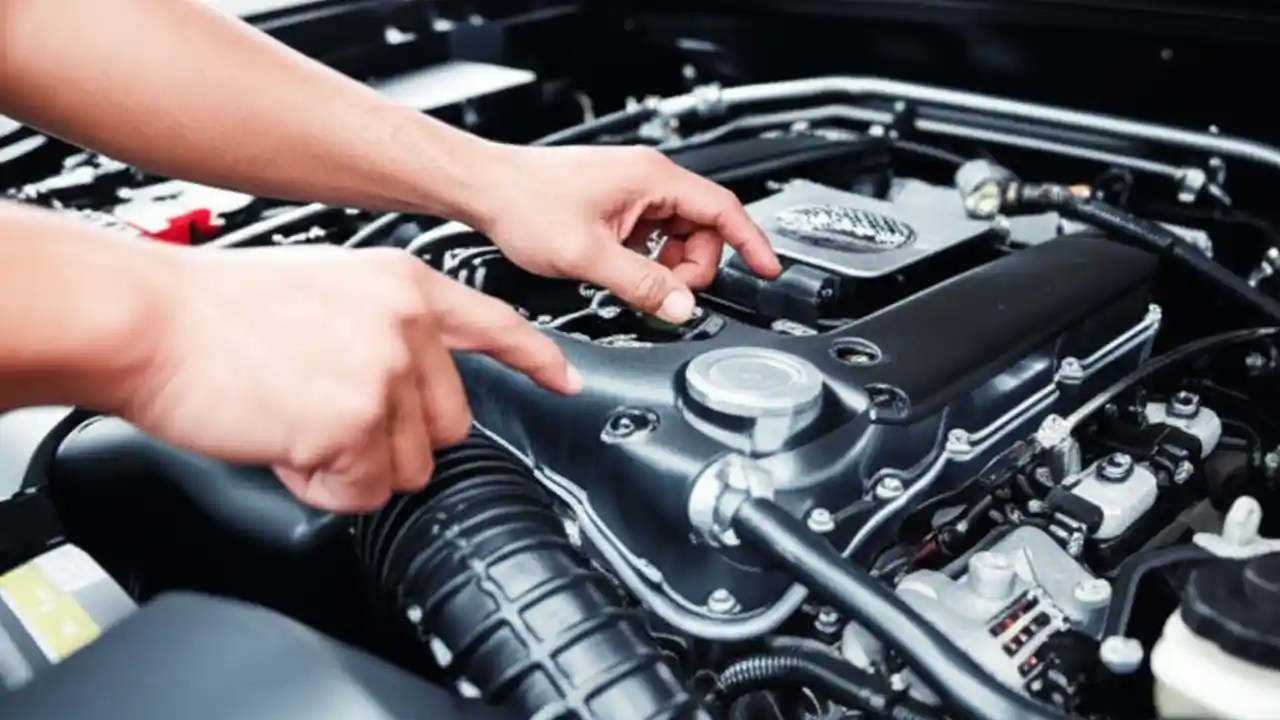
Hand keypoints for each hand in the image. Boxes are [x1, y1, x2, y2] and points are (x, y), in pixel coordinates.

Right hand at [115, 245, 577, 512]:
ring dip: (352, 466)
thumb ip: (384, 332)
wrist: (147, 318)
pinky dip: (320, 485)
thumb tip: (410, 388)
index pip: (496, 325)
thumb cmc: (215, 310)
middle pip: (449, 429)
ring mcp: (384, 373)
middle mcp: (406, 325)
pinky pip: (360, 493)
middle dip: (393, 441)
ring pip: (406, 469)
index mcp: (404, 285)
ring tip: (295, 422)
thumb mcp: (327, 290)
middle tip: (326, 416)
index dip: (536, 360)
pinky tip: (282, 442)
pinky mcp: (353, 422)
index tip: (565, 382)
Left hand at [475, 145, 781, 322]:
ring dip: (665, 268)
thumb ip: (641, 285)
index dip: (752, 243)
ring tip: (633, 284)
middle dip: (693, 269)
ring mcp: (631, 193)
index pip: (724, 210)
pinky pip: (650, 239)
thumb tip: (680, 308)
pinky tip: (619, 273)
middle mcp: (647, 180)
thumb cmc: (525, 204)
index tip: (769, 269)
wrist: (484, 189)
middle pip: (701, 232)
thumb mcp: (588, 256)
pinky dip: (645, 262)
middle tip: (665, 296)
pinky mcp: (615, 207)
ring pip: (675, 238)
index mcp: (652, 180)